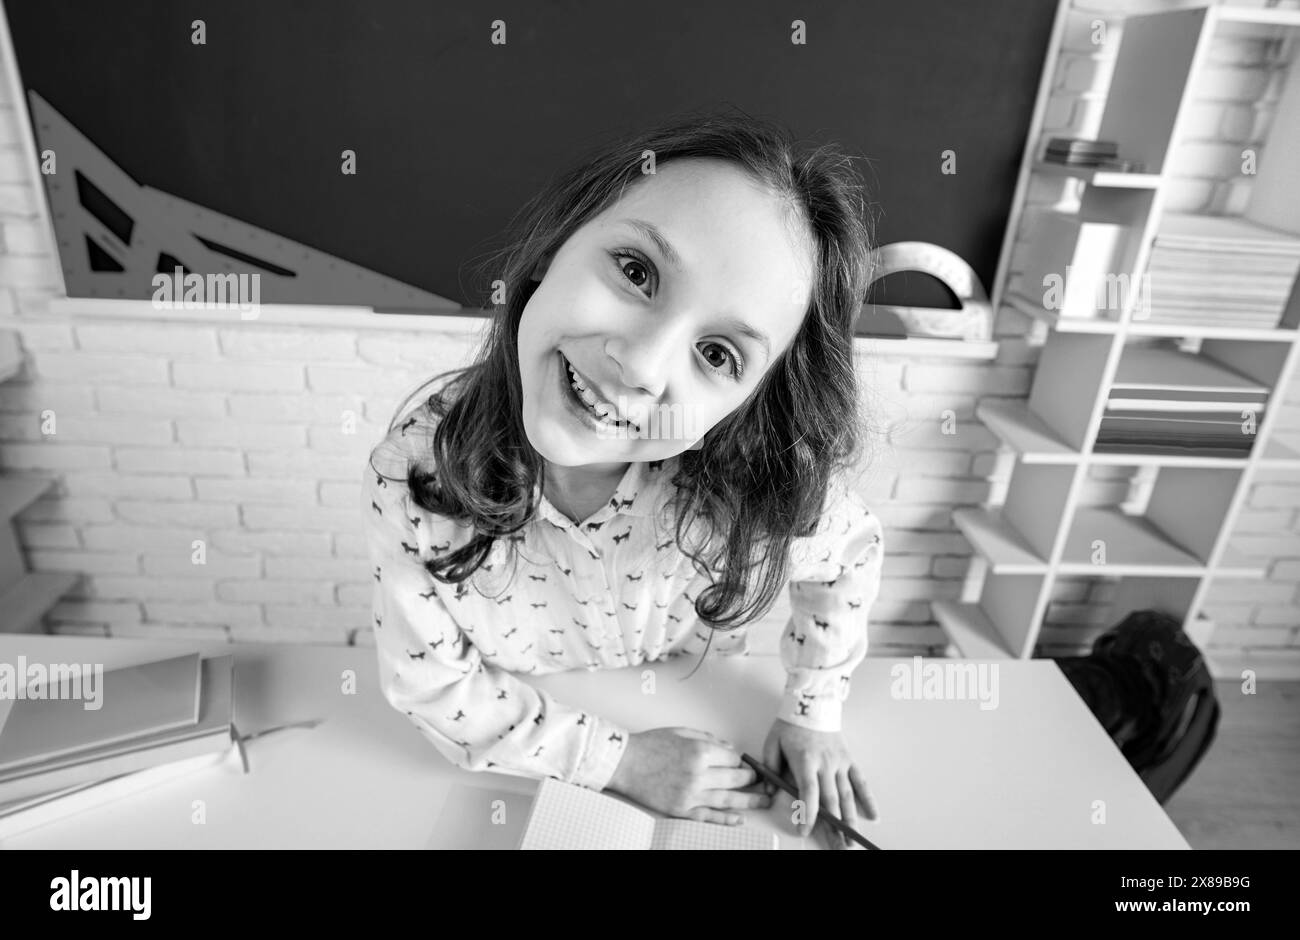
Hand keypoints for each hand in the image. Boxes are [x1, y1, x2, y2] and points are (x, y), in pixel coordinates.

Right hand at [606, 727, 771, 824]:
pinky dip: (726, 819)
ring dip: (749, 802)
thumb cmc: (650, 745)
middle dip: (751, 780)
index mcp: (699, 751)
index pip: (733, 759)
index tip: (746, 764)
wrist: (624, 763)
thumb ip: (709, 739)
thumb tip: (729, 749)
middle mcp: (698, 774)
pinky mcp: (681, 810)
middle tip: (761, 781)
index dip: (743, 761)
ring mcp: (690, 795)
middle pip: (735, 779)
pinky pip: (708, 817)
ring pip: (728, 800)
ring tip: (763, 801)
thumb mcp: (682, 731)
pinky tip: (739, 819)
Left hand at [762, 718, 875, 848]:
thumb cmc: (790, 725)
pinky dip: (868, 799)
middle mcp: (825, 764)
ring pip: (847, 796)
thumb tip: (770, 791)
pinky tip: (873, 815)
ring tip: (852, 839)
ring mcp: (840, 763)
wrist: (812, 703)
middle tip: (837, 846)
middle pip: (831, 801)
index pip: (809, 793)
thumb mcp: (772, 743)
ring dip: (850, 819)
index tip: (805, 830)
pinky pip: (861, 781)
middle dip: (834, 826)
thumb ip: (770, 768)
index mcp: (805, 761)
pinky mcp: (849, 760)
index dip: (808, 814)